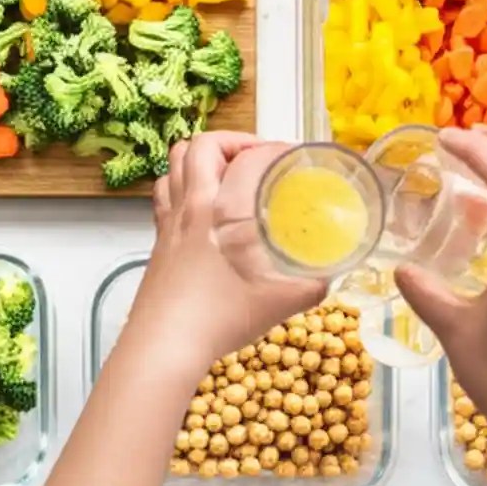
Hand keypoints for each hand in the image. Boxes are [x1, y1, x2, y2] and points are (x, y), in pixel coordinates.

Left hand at [129, 132, 326, 364]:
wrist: (164, 344)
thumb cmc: (220, 318)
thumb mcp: (279, 303)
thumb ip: (310, 286)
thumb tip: (329, 276)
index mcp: (224, 210)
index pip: (250, 158)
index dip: (275, 148)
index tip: (294, 157)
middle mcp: (193, 205)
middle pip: (203, 145)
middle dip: (234, 141)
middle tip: (258, 158)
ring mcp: (170, 221)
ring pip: (175, 162)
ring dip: (202, 156)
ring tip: (226, 171)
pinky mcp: (157, 239)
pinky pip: (164, 192)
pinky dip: (181, 183)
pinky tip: (199, 203)